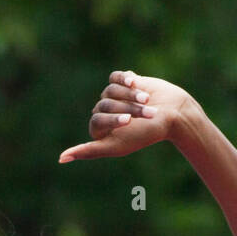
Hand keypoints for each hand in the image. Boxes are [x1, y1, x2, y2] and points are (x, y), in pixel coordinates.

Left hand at [59, 71, 193, 162]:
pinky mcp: (126, 81)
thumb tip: (61, 159)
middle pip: (105, 104)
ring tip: (147, 101)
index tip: (129, 122)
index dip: (112, 119)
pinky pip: (117, 77)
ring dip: (131, 96)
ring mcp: (116, 96)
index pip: (96, 120)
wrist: (176, 114)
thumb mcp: (116, 146)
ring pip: (111, 89)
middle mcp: (106, 113)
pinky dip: (126, 80)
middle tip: (146, 113)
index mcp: (102, 130)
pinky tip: (137, 83)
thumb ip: (89, 151)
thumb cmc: (147, 133)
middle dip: (127, 108)